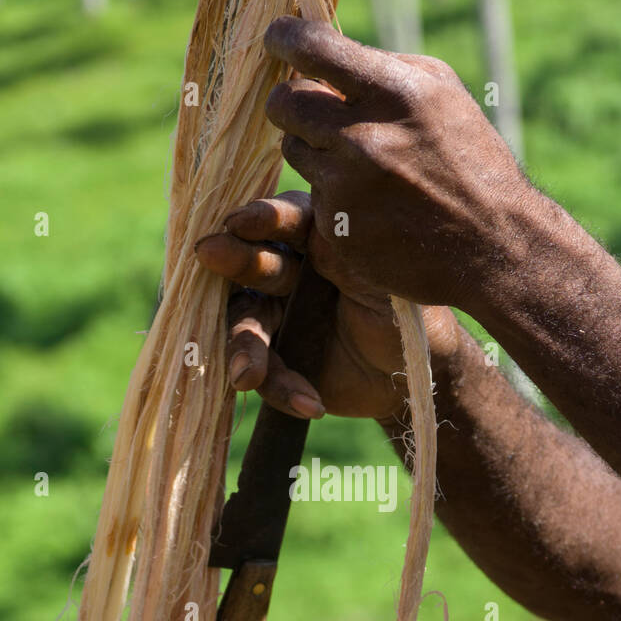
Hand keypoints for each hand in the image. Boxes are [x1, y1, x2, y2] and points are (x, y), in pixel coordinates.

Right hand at [196, 190, 458, 421]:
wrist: (411, 378)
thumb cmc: (404, 315)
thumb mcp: (379, 278)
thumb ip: (341, 250)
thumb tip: (305, 219)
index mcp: (317, 240)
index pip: (286, 221)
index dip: (261, 219)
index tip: (239, 221)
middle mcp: (289, 272)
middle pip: (252, 264)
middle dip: (234, 261)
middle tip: (209, 253)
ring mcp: (278, 316)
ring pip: (246, 325)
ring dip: (246, 348)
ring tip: (249, 375)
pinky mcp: (276, 360)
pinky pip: (266, 374)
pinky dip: (282, 389)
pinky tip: (309, 402)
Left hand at [261, 17, 531, 311]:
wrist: (494, 243)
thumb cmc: (470, 160)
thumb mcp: (440, 93)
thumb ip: (382, 68)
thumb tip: (323, 53)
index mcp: (395, 93)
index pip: (312, 48)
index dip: (284, 37)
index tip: (277, 38)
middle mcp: (364, 140)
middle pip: (283, 102)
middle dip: (291, 101)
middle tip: (310, 110)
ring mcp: (347, 189)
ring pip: (293, 151)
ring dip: (315, 151)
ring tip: (361, 164)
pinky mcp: (338, 231)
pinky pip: (314, 197)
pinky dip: (335, 197)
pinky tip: (373, 206)